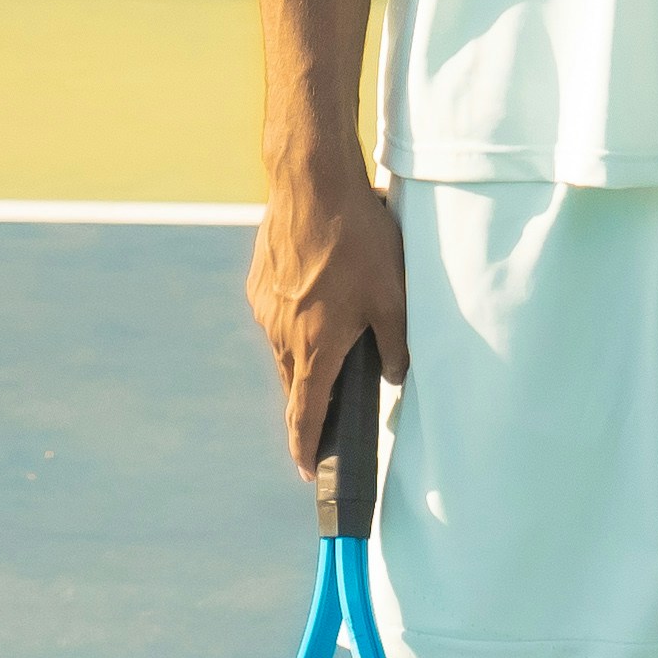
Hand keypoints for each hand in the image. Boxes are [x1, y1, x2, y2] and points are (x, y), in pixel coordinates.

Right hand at [250, 170, 409, 483]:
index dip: (307, 448)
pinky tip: (319, 297)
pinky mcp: (260, 282)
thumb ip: (397, 345)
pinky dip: (296, 321)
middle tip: (327, 415)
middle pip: (295, 385)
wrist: (311, 184)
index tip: (308, 472)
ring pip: (285, 349)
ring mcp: (266, 308)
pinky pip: (278, 316)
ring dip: (305, 357)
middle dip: (310, 405)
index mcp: (315, 348)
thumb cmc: (359, 241)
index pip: (305, 415)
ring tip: (332, 339)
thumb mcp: (393, 297)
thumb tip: (397, 376)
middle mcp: (282, 334)